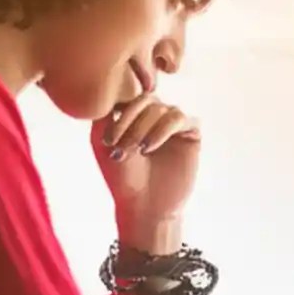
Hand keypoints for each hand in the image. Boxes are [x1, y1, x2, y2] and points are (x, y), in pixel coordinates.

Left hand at [90, 95, 200, 248]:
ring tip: (137, 150)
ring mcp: (175, 124)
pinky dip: (163, 130)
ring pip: (162, 108)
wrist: (144, 204)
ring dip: (145, 128)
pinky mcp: (191, 134)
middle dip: (131, 122)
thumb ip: (103, 113)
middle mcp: (157, 116)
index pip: (130, 98)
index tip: (108, 143)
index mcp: (136, 116)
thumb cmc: (122, 177)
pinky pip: (180, 118)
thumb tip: (107, 90)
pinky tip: (150, 147)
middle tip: (122, 147)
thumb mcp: (102, 141)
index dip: (118, 116)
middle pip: (147, 100)